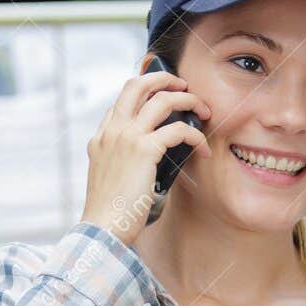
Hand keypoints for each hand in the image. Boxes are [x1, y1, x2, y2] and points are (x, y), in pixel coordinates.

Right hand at [80, 67, 210, 244]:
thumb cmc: (111, 212)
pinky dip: (197, 136)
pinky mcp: (144, 150)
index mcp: (101, 137)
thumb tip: (152, 157)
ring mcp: (126, 137)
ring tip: (204, 110)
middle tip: (185, 86)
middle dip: (165, 77)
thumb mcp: (109, 179)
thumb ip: (122, 161)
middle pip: (138, 84)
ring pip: (163, 99)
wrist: (103, 228)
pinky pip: (179, 130)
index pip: (122, 99)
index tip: (164, 97)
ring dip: (189, 100)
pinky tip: (204, 149)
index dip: (145, 91)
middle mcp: (112, 130)